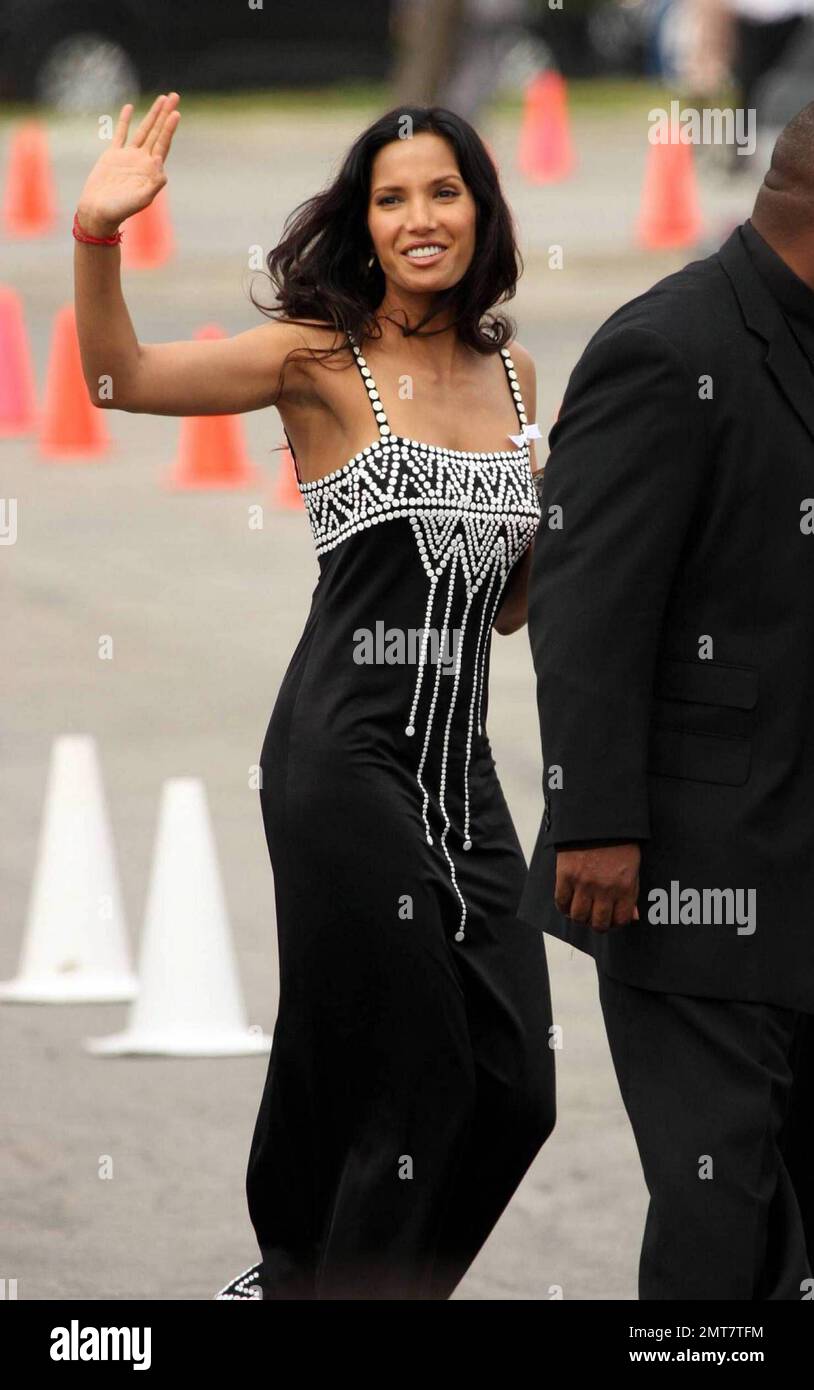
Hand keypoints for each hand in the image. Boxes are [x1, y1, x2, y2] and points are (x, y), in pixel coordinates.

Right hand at [77, 93, 180, 236]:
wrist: (98, 212)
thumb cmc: (120, 209)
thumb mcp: (141, 200)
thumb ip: (153, 185)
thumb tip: (162, 170)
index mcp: (151, 170)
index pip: (163, 143)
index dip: (169, 128)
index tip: (176, 113)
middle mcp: (142, 161)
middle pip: (157, 132)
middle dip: (166, 114)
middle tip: (174, 96)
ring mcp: (128, 157)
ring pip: (143, 129)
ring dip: (152, 114)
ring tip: (162, 98)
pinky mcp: (112, 155)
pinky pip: (120, 133)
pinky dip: (125, 120)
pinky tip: (129, 107)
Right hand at [555, 843, 640, 931]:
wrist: (598, 817)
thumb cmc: (619, 841)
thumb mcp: (633, 867)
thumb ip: (632, 893)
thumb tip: (633, 916)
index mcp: (624, 887)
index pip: (621, 920)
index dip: (616, 923)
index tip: (612, 918)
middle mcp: (604, 889)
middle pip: (598, 923)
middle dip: (598, 924)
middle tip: (595, 917)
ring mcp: (583, 883)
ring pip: (579, 917)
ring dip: (580, 917)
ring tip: (582, 910)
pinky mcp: (565, 875)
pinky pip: (561, 902)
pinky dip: (564, 907)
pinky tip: (568, 902)